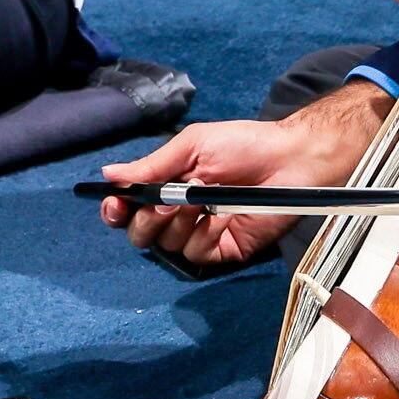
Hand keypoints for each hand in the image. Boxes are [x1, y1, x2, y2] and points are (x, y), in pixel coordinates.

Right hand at [98, 85, 388, 266]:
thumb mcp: (193, 146)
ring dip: (181, 221)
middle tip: (167, 202)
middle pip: (140, 234)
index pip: (128, 209)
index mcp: (166, 186)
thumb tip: (108, 175)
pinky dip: (206, 234)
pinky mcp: (223, 249)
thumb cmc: (243, 145)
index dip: (116, 211)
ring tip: (205, 199)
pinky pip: (197, 253)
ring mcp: (201, 233)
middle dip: (147, 219)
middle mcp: (179, 213)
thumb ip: (152, 166)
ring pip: (168, 244)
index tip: (117, 205)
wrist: (289, 159)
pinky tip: (223, 216)